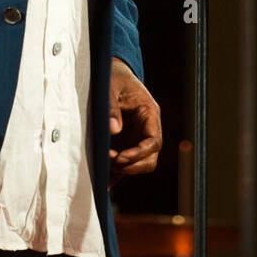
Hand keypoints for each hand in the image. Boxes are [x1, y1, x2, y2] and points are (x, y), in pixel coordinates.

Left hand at [108, 57, 161, 189]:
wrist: (111, 73)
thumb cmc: (113, 77)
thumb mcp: (110, 87)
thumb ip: (111, 107)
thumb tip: (113, 130)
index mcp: (150, 114)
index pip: (154, 141)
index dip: (139, 153)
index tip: (120, 158)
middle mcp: (147, 129)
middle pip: (150, 158)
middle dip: (132, 166)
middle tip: (109, 162)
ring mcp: (137, 138)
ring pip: (139, 164)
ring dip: (123, 171)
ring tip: (102, 171)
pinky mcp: (126, 143)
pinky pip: (125, 164)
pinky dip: (116, 174)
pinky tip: (103, 183)